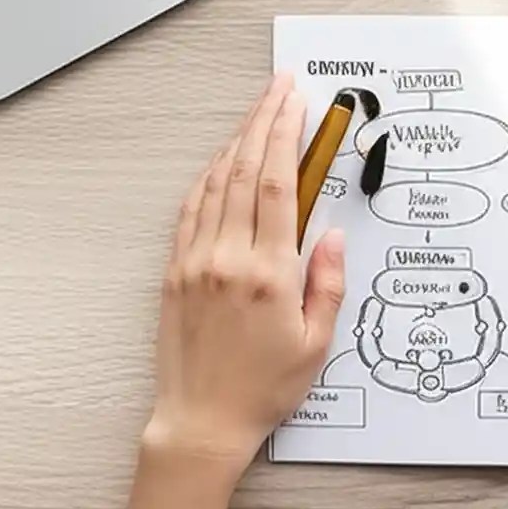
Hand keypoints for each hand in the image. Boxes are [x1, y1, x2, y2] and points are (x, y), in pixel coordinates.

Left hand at [129, 75, 346, 508]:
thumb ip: (328, 282)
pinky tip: (222, 162)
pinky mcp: (175, 271)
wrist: (200, 419)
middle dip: (264, 120)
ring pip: (216, 182)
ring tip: (256, 113)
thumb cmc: (262, 387)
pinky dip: (207, 177)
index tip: (295, 102)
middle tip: (279, 88)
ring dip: (237, 141)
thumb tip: (332, 233)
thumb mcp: (317, 342)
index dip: (286, 134)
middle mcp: (228, 258)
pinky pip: (191, 209)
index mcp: (269, 272)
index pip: (279, 184)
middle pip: (246, 169)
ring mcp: (196, 261)